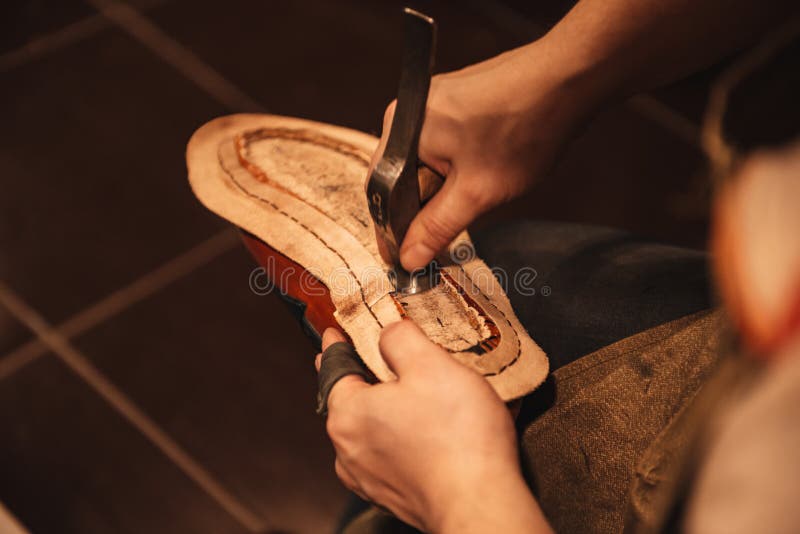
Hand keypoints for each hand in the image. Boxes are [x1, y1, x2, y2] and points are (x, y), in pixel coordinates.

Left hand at [315, 322, 550, 532]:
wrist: (480, 504)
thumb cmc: (457, 437)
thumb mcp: (431, 364)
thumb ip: (401, 339)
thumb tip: (389, 333)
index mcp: (348, 413)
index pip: (334, 368)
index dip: (336, 346)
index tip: (334, 335)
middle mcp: (349, 450)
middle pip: (351, 401)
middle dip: (365, 379)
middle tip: (382, 360)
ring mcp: (369, 478)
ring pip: (370, 431)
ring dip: (385, 412)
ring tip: (413, 396)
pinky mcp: (394, 497)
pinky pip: (389, 456)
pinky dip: (400, 439)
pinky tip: (426, 432)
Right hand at [371, 40, 598, 271]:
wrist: (569, 78)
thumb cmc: (523, 127)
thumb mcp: (477, 192)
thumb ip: (437, 226)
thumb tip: (409, 257)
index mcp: (402, 128)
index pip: (382, 193)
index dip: (395, 232)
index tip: (406, 262)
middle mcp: (410, 111)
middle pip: (404, 179)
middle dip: (427, 210)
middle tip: (448, 241)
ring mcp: (434, 103)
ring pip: (428, 165)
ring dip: (448, 190)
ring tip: (481, 194)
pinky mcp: (457, 102)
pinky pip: (445, 148)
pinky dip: (460, 169)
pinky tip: (487, 172)